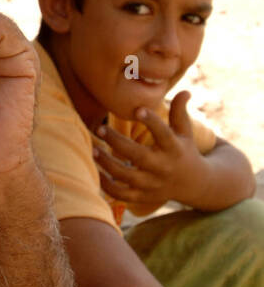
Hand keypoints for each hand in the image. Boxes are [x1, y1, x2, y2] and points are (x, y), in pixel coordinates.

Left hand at [93, 91, 207, 209]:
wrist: (194, 184)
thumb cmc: (184, 150)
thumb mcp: (185, 132)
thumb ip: (179, 112)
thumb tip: (184, 91)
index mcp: (174, 148)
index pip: (164, 134)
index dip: (152, 122)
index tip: (138, 108)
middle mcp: (163, 167)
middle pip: (139, 156)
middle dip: (118, 142)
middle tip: (100, 128)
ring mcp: (152, 184)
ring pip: (127, 176)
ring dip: (107, 164)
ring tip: (93, 149)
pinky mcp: (143, 196)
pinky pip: (122, 194)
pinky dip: (107, 186)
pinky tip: (95, 171)